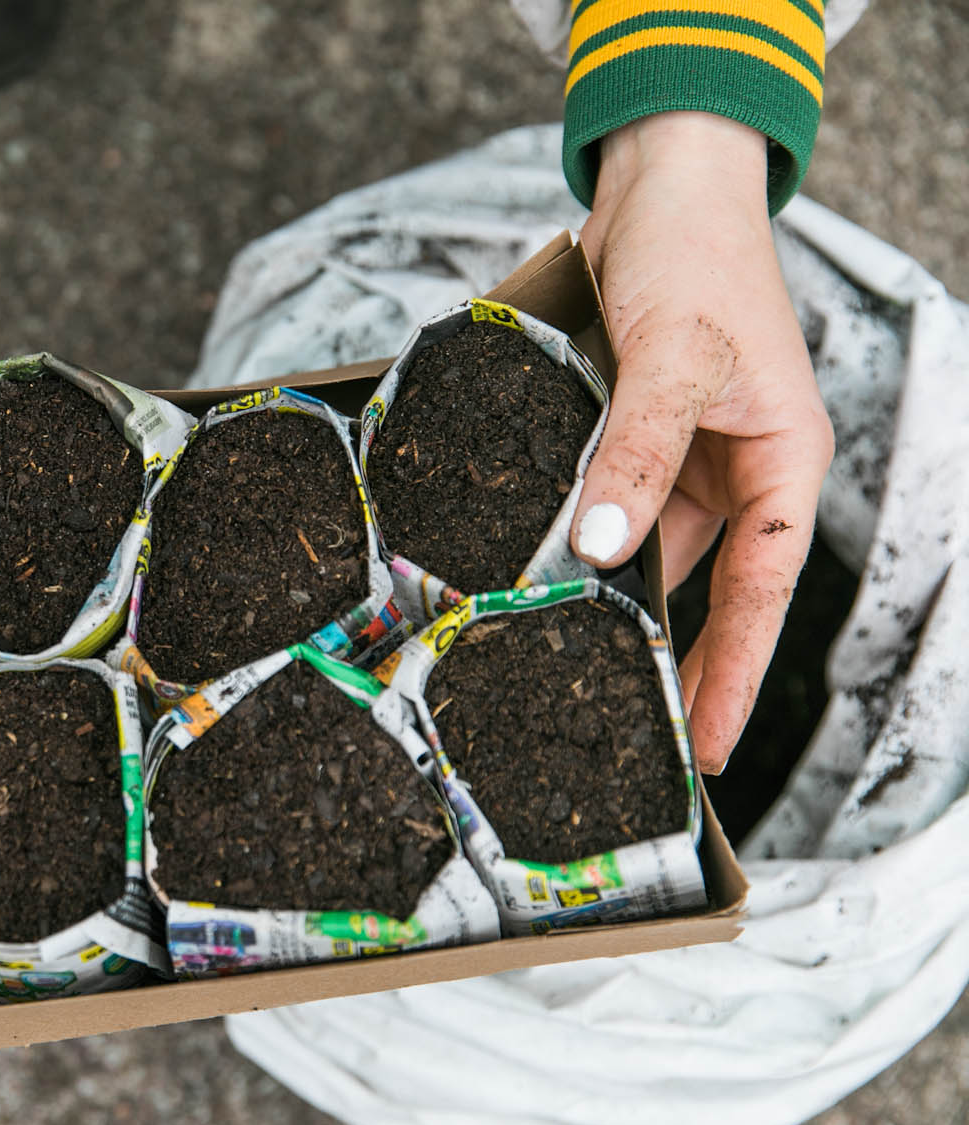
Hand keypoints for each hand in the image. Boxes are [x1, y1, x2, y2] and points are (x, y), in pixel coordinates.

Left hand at [574, 111, 833, 773]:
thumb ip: (634, 454)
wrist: (658, 185)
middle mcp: (736, 472)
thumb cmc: (694, 255)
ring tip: (569, 676)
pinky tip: (537, 582)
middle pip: (705, 592)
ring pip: (642, 553)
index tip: (713, 745)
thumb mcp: (671, 358)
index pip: (762, 592)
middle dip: (673, 663)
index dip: (736, 672)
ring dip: (609, 604)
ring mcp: (679, 458)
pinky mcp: (628, 439)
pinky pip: (601, 507)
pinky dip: (573, 543)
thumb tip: (599, 549)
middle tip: (636, 740)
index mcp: (781, 464)